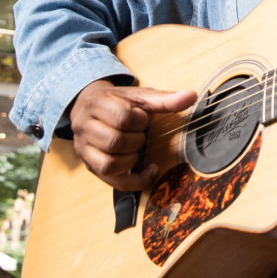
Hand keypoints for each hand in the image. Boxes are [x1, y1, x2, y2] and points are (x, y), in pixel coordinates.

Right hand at [69, 79, 197, 190]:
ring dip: (132, 158)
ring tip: (136, 147)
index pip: (122, 117)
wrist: (90, 105)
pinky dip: (135, 180)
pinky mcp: (90, 166)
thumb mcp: (140, 96)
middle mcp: (84, 127)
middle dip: (136, 139)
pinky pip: (112, 182)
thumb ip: (165, 98)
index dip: (139, 120)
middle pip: (115, 142)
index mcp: (97, 104)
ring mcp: (84, 149)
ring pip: (109, 164)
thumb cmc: (118, 101)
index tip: (141, 118)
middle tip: (139, 132)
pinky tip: (150, 171)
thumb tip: (192, 96)